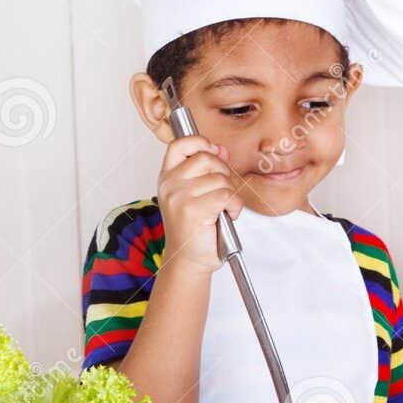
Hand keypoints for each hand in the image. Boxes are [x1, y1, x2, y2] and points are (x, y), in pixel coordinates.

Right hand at [155, 135, 240, 273]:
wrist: (188, 260)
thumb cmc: (193, 230)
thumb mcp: (195, 194)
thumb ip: (206, 170)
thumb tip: (220, 149)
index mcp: (167, 177)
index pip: (180, 144)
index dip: (200, 142)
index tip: (212, 151)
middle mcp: (170, 184)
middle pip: (206, 158)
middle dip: (223, 172)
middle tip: (222, 190)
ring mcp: (180, 196)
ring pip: (220, 178)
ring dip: (231, 193)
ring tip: (223, 208)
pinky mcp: (194, 210)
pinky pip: (227, 195)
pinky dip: (235, 205)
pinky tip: (228, 215)